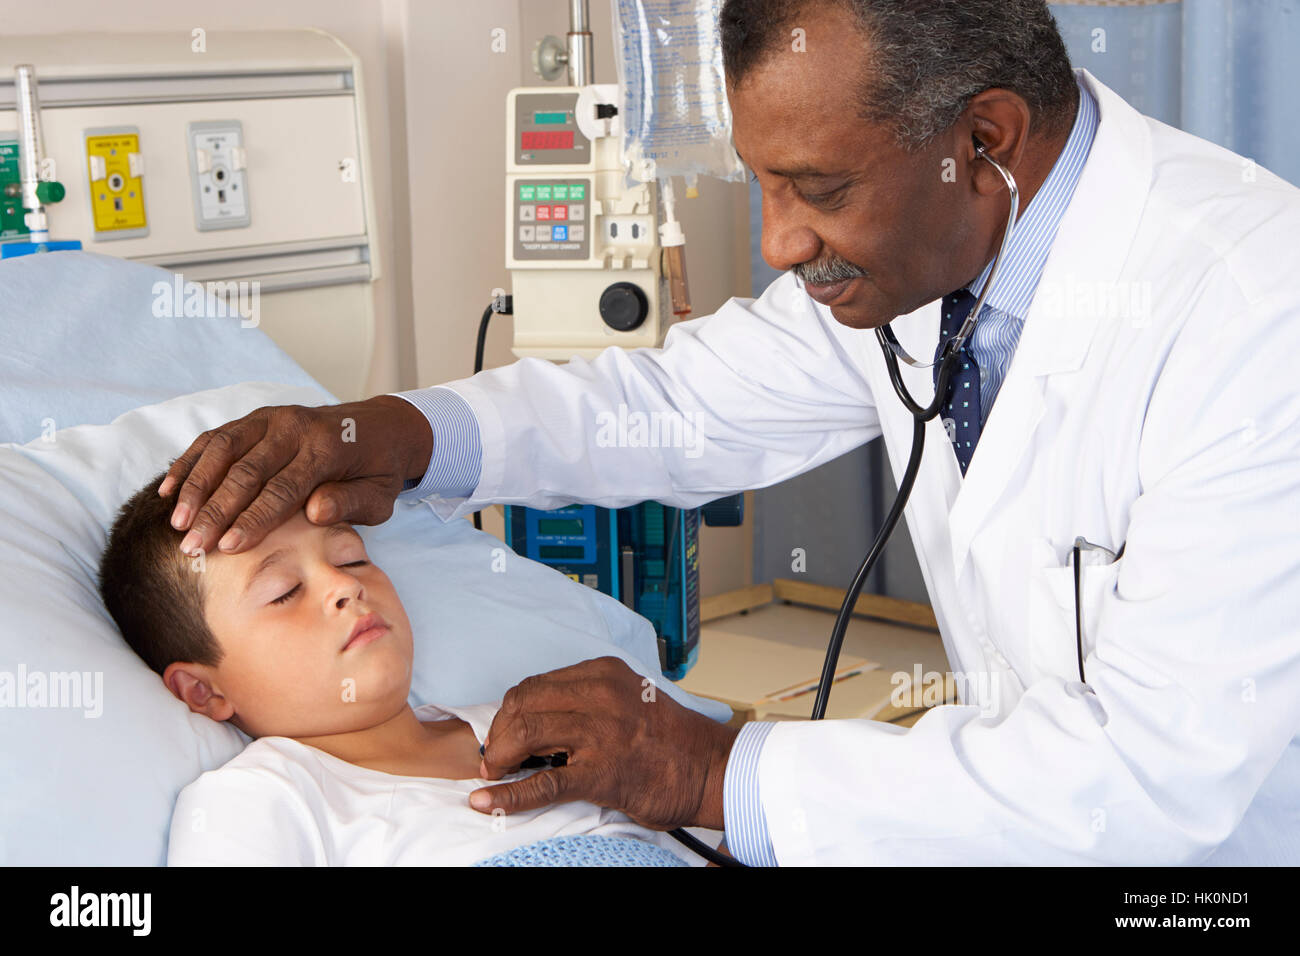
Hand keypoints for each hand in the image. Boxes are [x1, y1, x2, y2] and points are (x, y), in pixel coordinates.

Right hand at [159, 395, 433, 554]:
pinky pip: (216, 438)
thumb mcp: (379, 495)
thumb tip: (314, 513)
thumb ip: (350, 503)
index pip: (282, 490)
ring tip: (176, 522)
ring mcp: (272, 418)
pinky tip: (169, 489)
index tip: (226, 549)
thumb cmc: (378, 471)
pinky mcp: (257, 418)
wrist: (383, 427)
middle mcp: (295, 427)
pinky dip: (190, 462)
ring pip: (223, 450)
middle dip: (215, 512)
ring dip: (195, 486)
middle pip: (245, 471)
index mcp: (326, 449)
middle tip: (191, 547)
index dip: (252, 520)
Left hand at [470, 657, 739, 830]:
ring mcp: (601, 733)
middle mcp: (600, 695)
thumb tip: (539, 719)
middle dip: (500, 732)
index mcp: (603, 673)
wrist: (710, 769)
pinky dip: (509, 794)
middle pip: (523, 703)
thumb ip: (589, 700)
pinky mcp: (603, 773)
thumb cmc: (669, 738)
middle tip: (496, 756)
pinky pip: (544, 783)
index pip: (536, 684)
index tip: (504, 732)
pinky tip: (486, 801)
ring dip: (500, 756)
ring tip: (495, 773)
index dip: (511, 711)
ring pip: (526, 733)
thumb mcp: (628, 697)